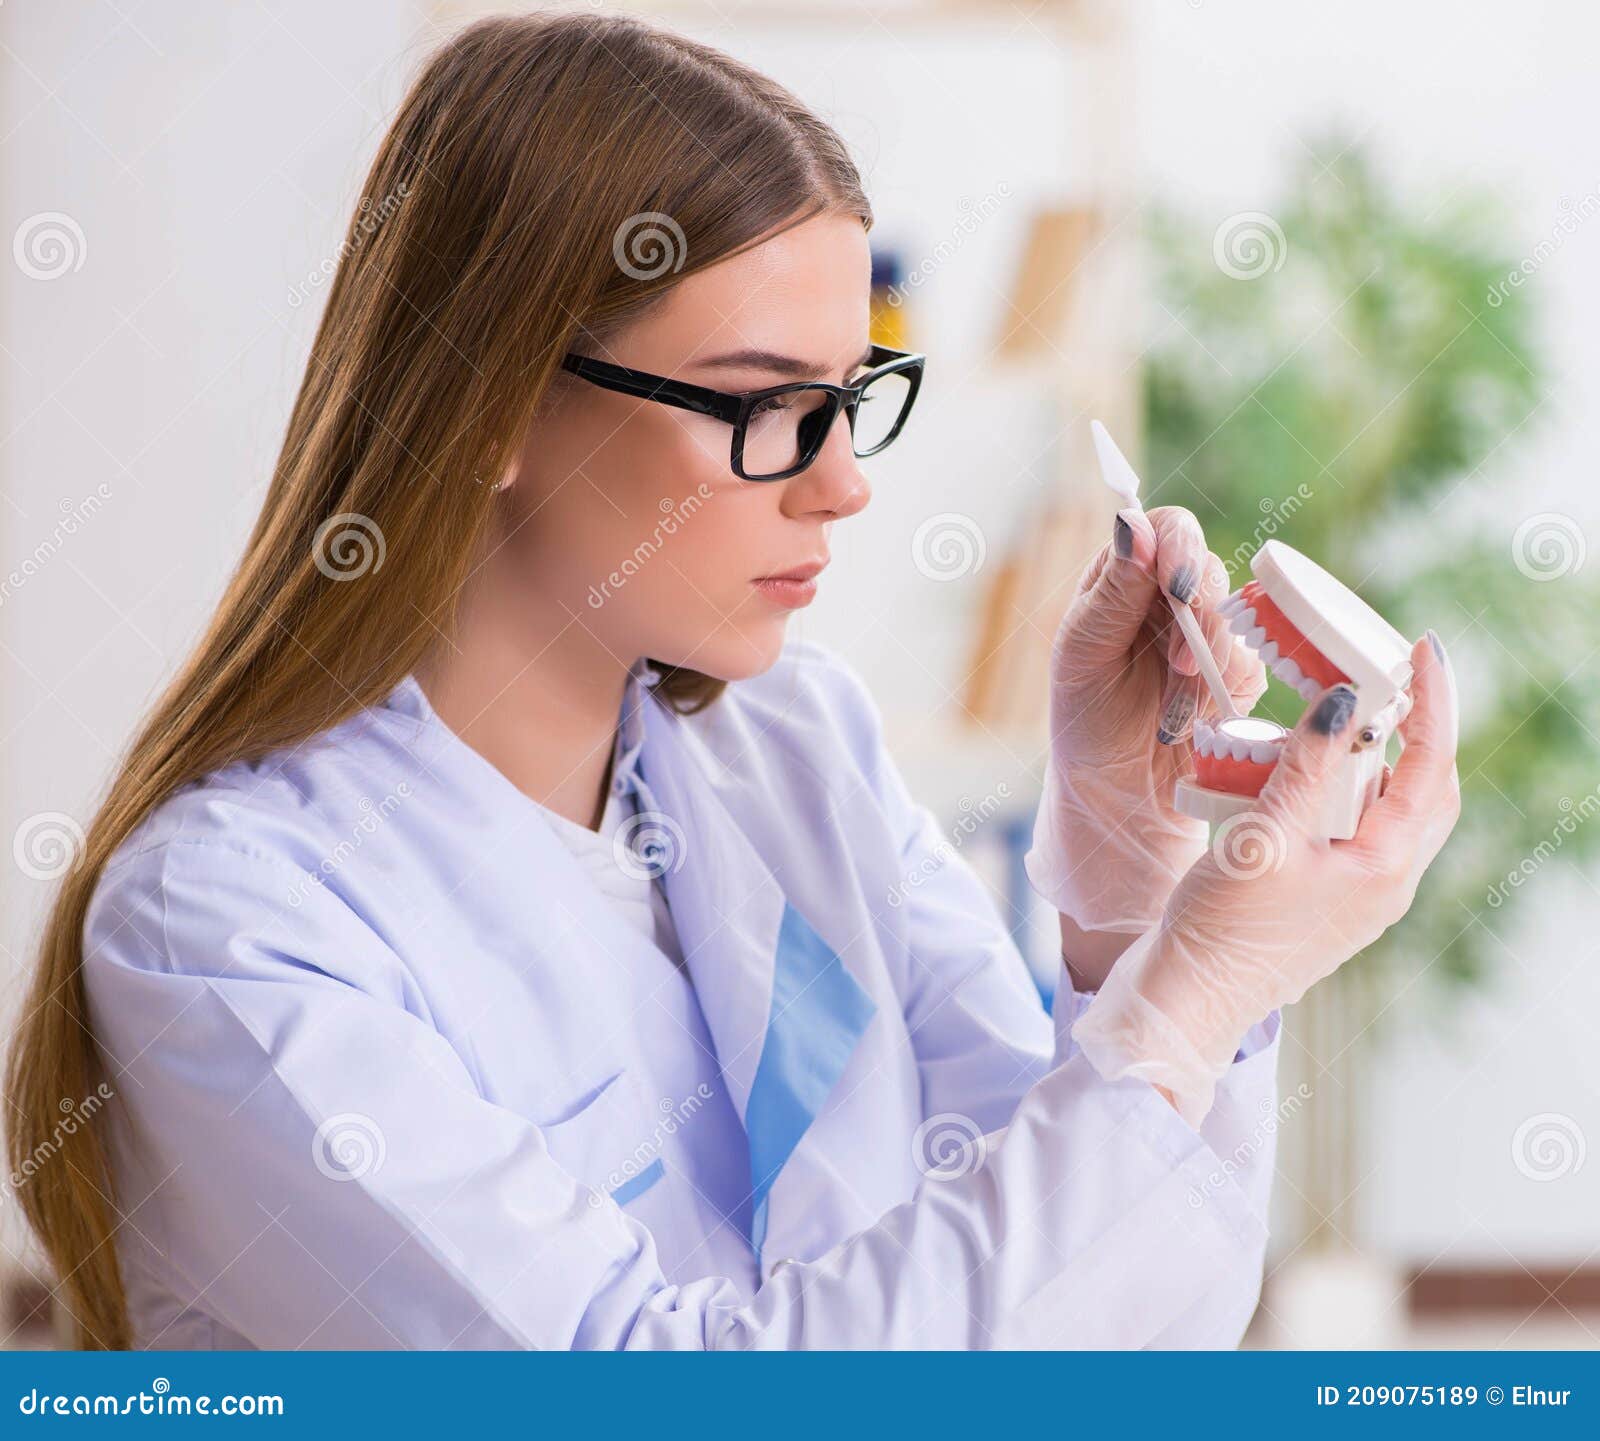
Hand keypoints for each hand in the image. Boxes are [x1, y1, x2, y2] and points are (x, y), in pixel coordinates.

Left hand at [1023, 506, 1266, 948]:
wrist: (1116, 794)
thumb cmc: (1085, 719)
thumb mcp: (1084, 654)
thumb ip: (1114, 592)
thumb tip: (1130, 521)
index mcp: (1124, 577)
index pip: (1167, 528)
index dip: (1181, 546)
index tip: (1178, 584)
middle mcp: (1167, 597)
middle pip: (1209, 570)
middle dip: (1197, 617)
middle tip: (1178, 665)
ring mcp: (1206, 634)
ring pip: (1235, 619)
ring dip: (1207, 664)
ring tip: (1172, 702)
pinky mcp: (1236, 675)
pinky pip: (1252, 666)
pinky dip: (1223, 695)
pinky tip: (1190, 720)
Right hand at [1070, 630, 1460, 1124]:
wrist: (1186, 1001)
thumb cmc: (1220, 928)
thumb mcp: (1263, 835)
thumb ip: (1306, 766)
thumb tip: (1346, 701)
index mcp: (1384, 869)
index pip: (1431, 767)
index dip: (1434, 702)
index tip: (1422, 649)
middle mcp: (1386, 885)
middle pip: (1428, 790)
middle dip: (1420, 728)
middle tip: (1394, 675)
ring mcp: (1360, 898)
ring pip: (1395, 812)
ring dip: (1384, 759)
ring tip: (1351, 711)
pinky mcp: (1329, 903)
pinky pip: (1361, 833)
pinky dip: (1352, 790)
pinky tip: (1312, 771)